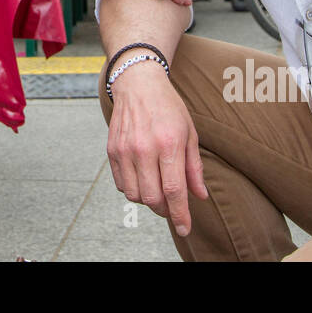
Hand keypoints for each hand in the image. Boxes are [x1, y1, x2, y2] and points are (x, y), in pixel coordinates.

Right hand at [106, 60, 207, 235]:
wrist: (138, 83)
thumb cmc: (168, 107)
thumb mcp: (190, 133)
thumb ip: (194, 167)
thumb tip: (199, 196)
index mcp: (168, 144)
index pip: (173, 191)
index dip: (180, 215)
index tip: (184, 229)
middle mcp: (144, 149)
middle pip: (152, 198)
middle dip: (165, 210)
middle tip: (173, 206)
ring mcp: (124, 150)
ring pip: (134, 195)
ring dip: (148, 200)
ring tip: (158, 189)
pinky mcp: (112, 150)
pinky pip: (121, 183)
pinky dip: (133, 188)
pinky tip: (143, 178)